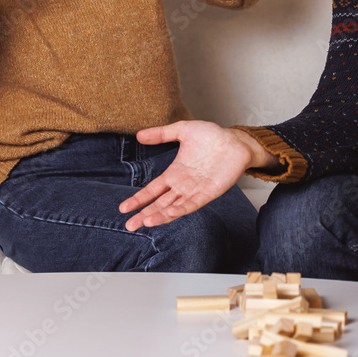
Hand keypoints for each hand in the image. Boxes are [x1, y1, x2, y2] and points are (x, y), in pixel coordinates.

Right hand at [119, 121, 274, 230]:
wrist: (235, 140)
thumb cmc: (211, 136)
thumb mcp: (182, 130)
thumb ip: (161, 134)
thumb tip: (139, 135)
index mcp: (174, 173)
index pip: (152, 190)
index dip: (139, 199)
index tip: (123, 208)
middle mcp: (182, 185)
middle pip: (159, 204)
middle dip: (144, 214)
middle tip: (129, 226)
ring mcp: (195, 191)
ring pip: (173, 207)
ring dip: (159, 215)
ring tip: (145, 222)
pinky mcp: (208, 193)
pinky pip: (191, 205)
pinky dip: (179, 210)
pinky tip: (168, 215)